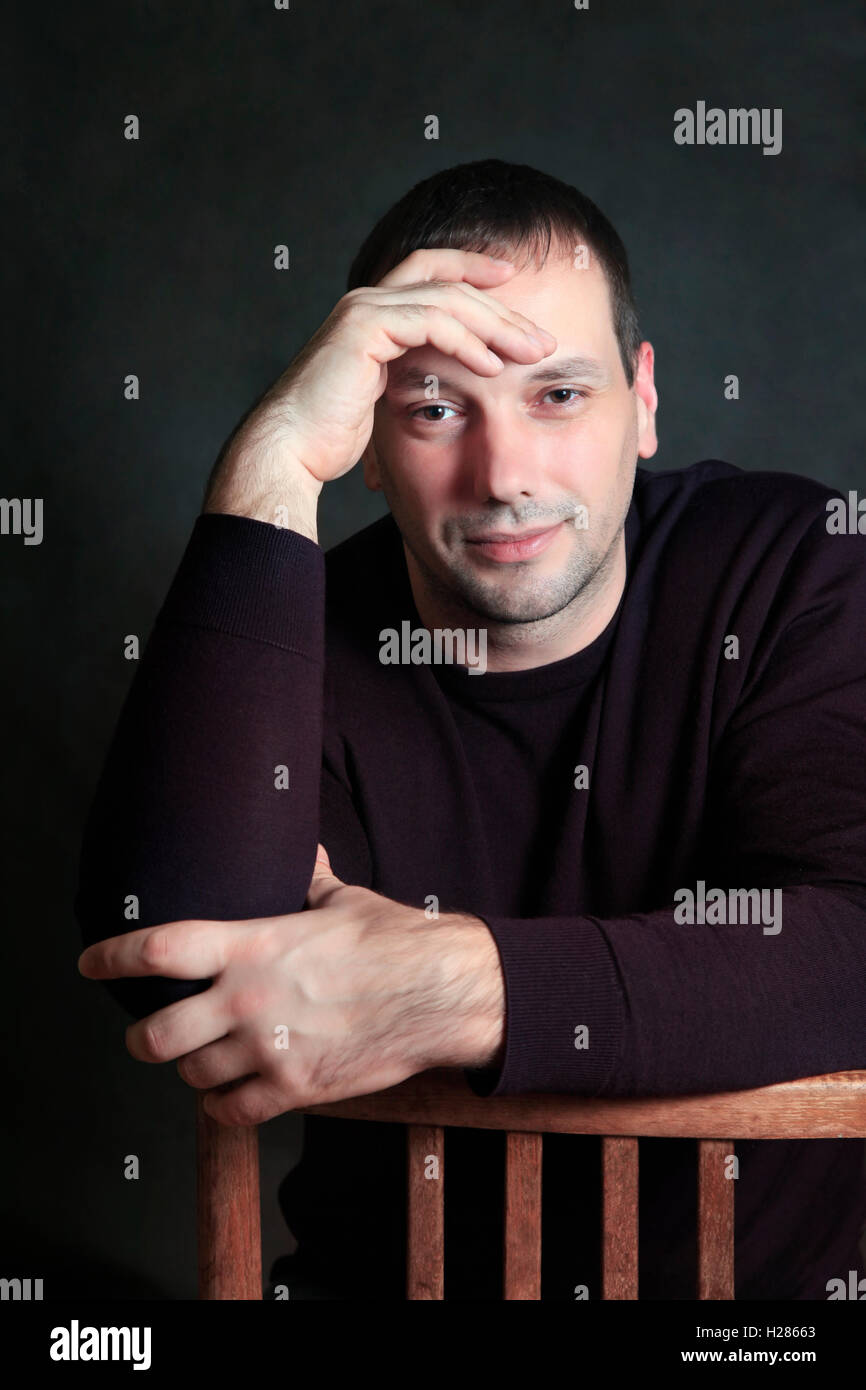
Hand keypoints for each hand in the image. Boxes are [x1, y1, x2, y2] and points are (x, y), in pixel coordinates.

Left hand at [77, 846, 504, 1125]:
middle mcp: (249, 999)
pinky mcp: (296, 1087)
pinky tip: (230, 1094)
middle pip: (155, 1035)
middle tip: (146, 1035)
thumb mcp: (344, 900)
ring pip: (192, 1076)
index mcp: (253, 945)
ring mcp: (269, 1048)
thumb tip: (304, 849)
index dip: (112, 956)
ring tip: (201, 1060)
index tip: (89, 962)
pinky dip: (223, 1107)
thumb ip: (310, 879)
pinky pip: (232, 1112)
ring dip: (190, 1071)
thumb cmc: (397, 939)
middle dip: (141, 1039)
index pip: (159, 951)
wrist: (442, 992)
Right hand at [203, 247, 556, 519]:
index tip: (515, 284)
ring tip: (530, 352)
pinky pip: (430, 322)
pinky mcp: (364, 328)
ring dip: (495, 326)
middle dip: (501, 307)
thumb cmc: (328, 436)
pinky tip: (492, 364)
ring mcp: (363, 309)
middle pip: (449, 282)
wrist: (288, 448)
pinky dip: (467, 341)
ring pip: (447, 299)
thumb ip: (408, 381)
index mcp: (372, 313)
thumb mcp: (381, 402)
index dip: (474, 271)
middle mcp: (367, 301)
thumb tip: (442, 395)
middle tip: (541, 336)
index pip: (431, 272)